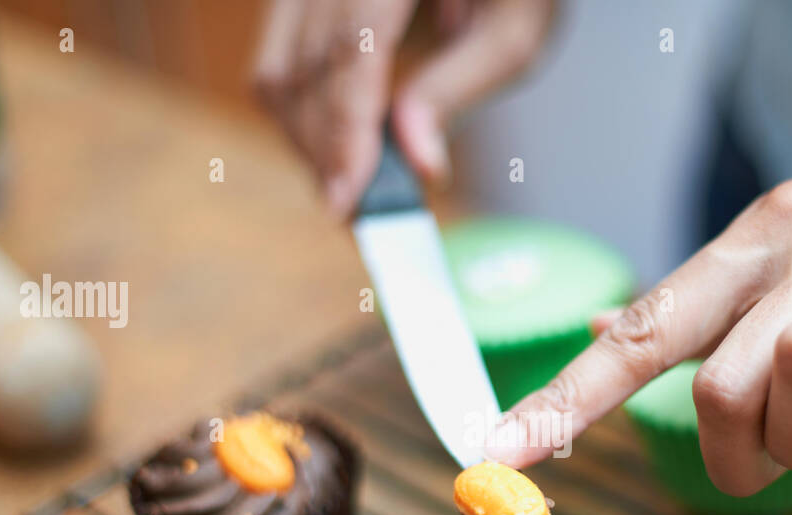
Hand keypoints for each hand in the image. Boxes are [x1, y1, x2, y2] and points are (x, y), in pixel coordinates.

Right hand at [253, 0, 555, 216]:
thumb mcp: (513, 29)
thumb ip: (460, 89)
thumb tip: (420, 165)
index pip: (353, 46)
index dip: (346, 129)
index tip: (347, 199)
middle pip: (303, 66)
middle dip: (325, 151)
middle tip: (357, 215)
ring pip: (277, 70)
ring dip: (308, 140)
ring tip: (354, 187)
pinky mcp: (300, 0)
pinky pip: (279, 59)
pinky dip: (303, 114)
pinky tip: (343, 148)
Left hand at [488, 84, 791, 493]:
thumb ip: (705, 299)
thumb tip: (603, 326)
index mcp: (756, 242)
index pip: (645, 326)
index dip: (568, 394)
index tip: (501, 447)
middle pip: (716, 378)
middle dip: (724, 453)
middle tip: (753, 472)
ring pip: (786, 382)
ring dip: (789, 446)